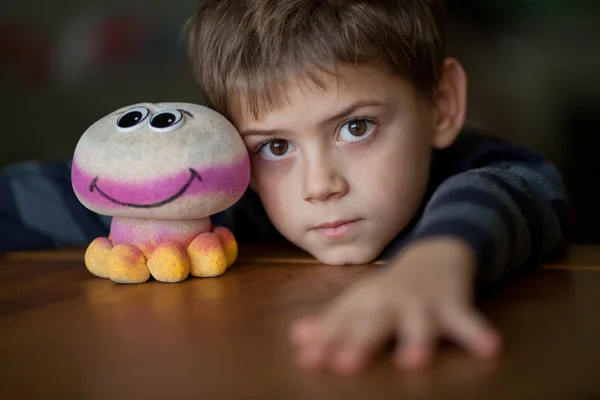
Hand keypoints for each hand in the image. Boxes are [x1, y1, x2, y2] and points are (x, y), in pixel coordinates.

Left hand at [289, 237, 500, 374]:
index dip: (326, 342)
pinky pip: (467, 320)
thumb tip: (297, 339)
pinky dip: (478, 332)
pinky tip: (490, 348)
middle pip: (373, 323)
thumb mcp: (361, 302)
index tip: (309, 361)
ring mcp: (422, 302)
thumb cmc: (391, 288)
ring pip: (420, 323)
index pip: (342, 324)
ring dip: (417, 340)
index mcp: (364, 303)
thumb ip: (332, 323)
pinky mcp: (454, 302)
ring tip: (413, 361)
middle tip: (346, 364)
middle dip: (360, 341)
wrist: (434, 252)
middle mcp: (390, 302)